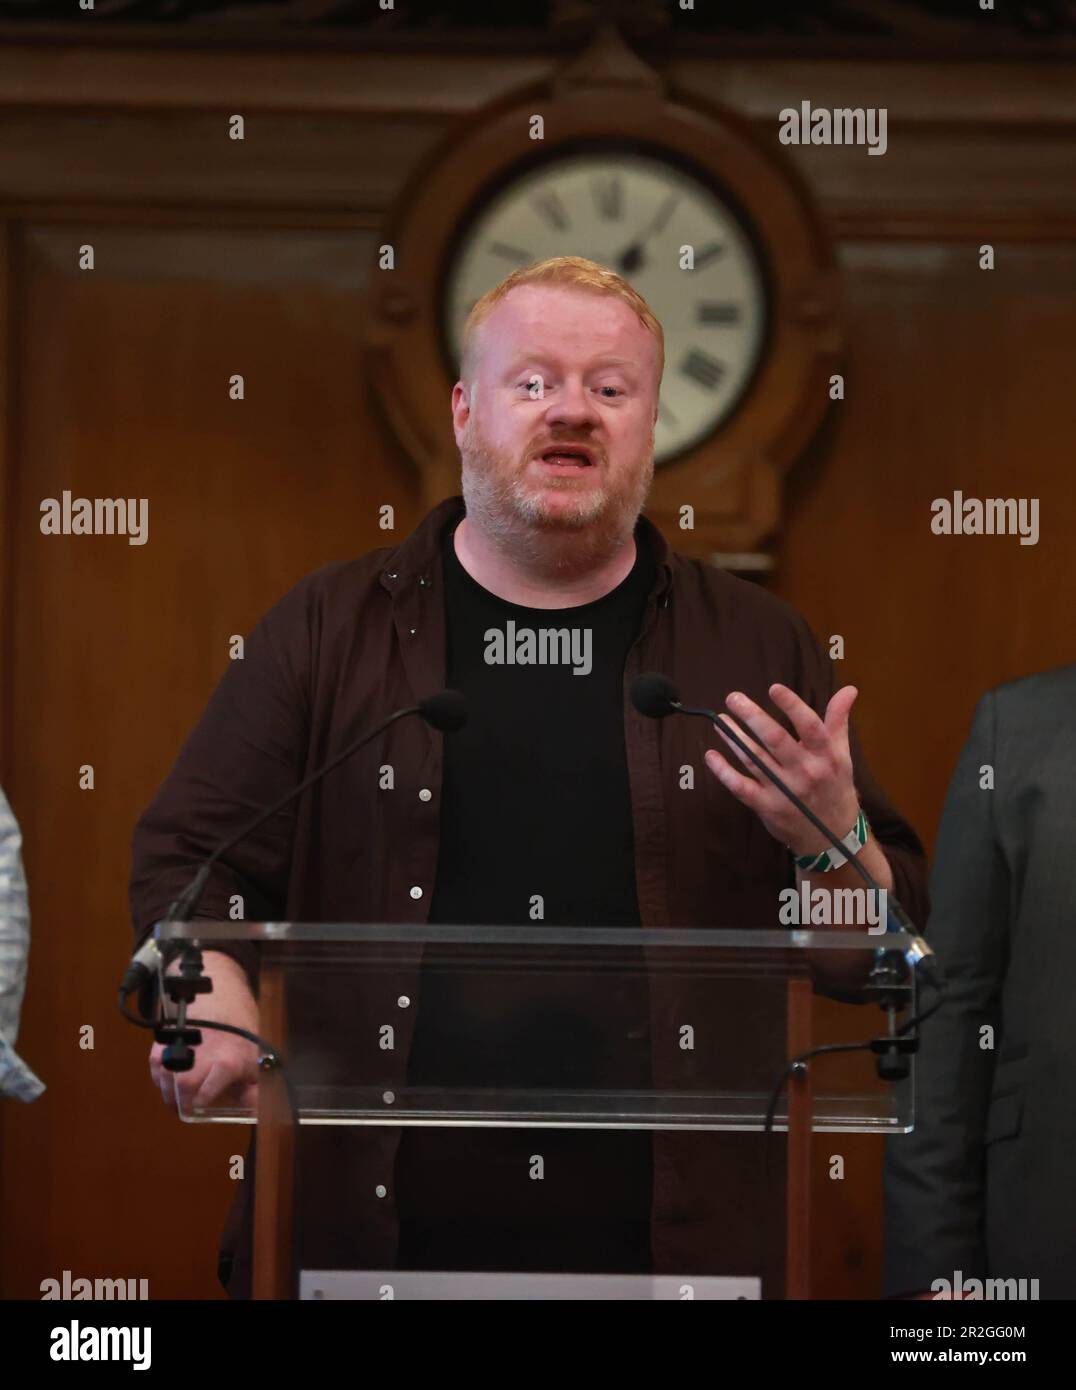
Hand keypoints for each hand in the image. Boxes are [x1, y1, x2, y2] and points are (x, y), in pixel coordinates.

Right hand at [148, 951, 260, 1113]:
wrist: (222, 994)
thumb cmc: (239, 1031)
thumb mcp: (254, 1059)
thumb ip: (252, 1090)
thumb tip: (254, 1114)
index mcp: (228, 1061)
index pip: (205, 1094)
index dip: (200, 1105)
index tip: (200, 1109)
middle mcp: (203, 1054)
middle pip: (184, 1087)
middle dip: (182, 1102)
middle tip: (185, 1109)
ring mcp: (182, 1044)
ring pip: (166, 1078)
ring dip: (169, 1092)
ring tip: (176, 1099)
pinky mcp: (166, 1038)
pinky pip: (156, 1065)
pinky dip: (159, 1077)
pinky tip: (168, 1082)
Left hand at [703, 684, 860, 858]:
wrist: (831, 837)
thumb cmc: (834, 788)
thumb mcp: (842, 755)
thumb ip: (838, 720)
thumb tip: (849, 689)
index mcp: (826, 756)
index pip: (810, 726)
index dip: (792, 706)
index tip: (773, 688)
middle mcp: (806, 772)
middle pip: (776, 740)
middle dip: (753, 717)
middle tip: (733, 698)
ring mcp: (785, 791)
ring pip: (755, 759)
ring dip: (734, 738)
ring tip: (719, 720)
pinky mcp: (767, 807)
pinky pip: (741, 787)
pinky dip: (723, 772)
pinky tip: (710, 756)